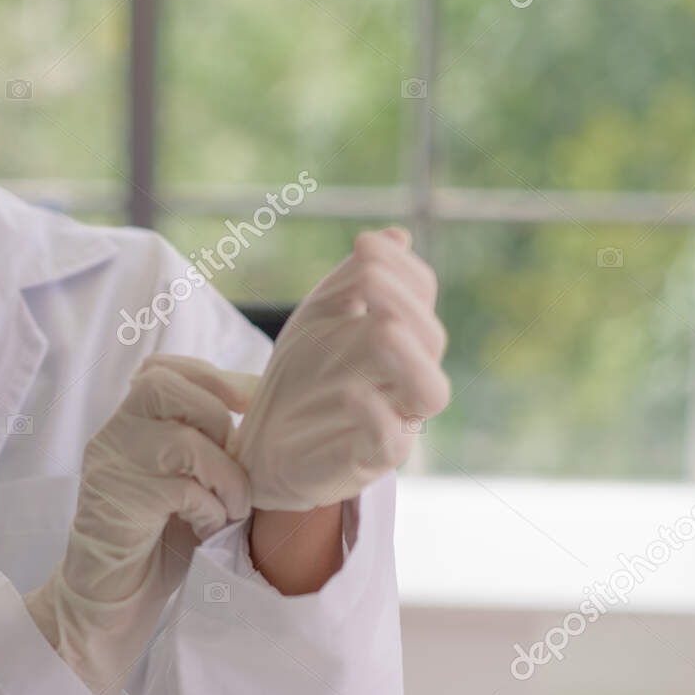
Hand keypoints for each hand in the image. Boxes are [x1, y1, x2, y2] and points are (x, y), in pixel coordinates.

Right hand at [24, 354, 252, 694]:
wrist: (112, 603)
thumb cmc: (159, 542)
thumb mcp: (191, 483)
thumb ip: (212, 448)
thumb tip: (266, 416)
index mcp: (128, 426)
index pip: (159, 369)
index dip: (209, 376)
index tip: (249, 402)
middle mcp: (111, 437)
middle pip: (165, 387)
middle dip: (217, 420)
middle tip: (234, 467)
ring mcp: (109, 468)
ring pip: (179, 440)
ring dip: (224, 473)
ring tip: (232, 506)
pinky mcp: (116, 505)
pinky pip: (180, 489)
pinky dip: (210, 508)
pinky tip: (209, 529)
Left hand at [229, 227, 449, 510]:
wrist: (263, 443)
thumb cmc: (299, 378)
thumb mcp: (318, 319)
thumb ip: (352, 281)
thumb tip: (397, 234)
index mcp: (401, 338)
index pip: (421, 295)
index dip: (399, 266)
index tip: (362, 243)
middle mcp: (406, 378)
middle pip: (431, 337)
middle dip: (401, 302)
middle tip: (367, 278)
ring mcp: (394, 420)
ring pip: (431, 391)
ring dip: (410, 358)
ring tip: (382, 328)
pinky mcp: (369, 460)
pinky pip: (389, 440)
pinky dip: (373, 412)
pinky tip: (350, 391)